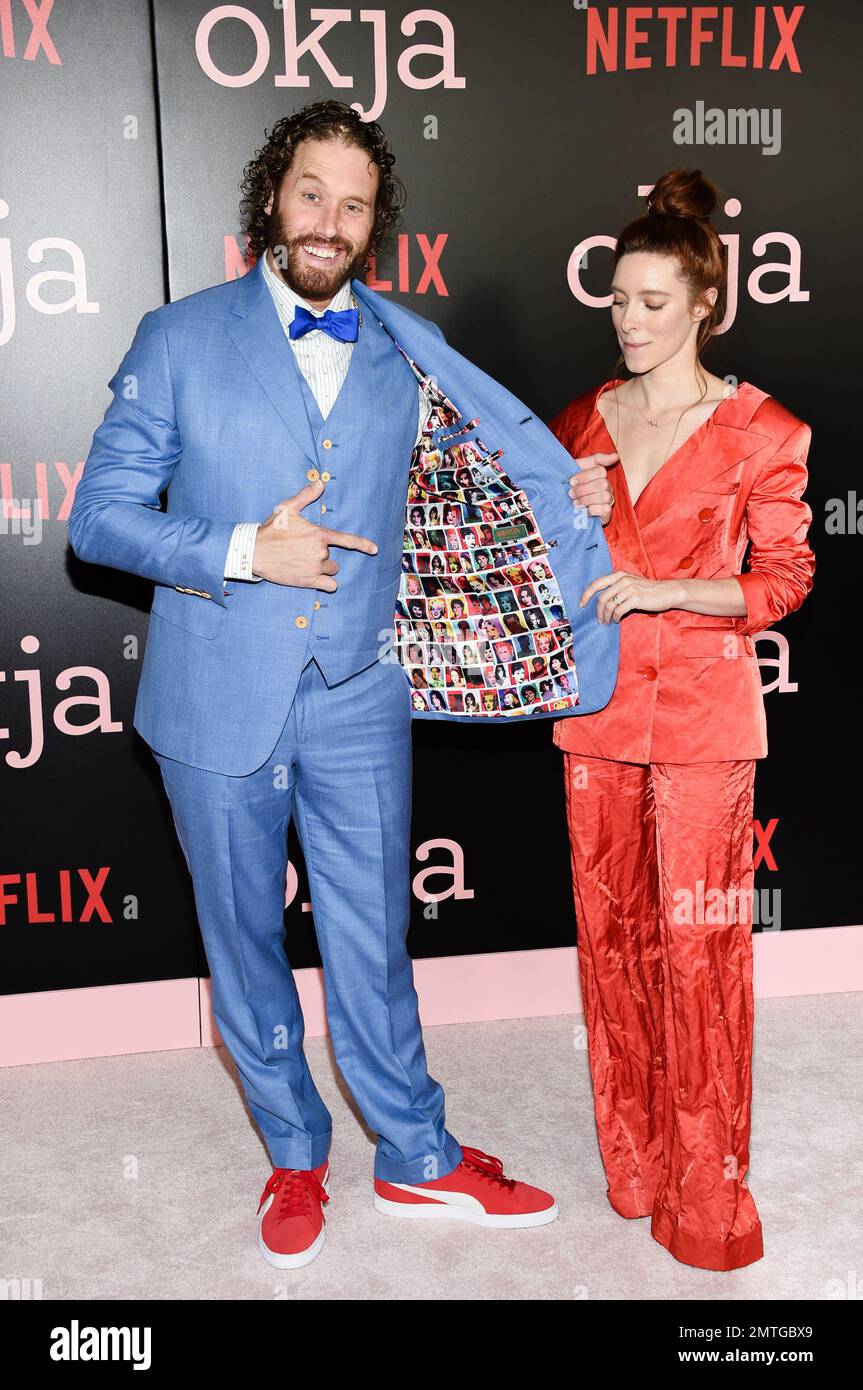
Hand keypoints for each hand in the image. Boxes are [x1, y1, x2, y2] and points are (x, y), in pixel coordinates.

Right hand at [252, 480, 378, 588]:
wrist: (255, 552)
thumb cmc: (271, 530)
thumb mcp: (287, 509)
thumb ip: (306, 496)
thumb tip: (321, 482)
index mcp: (319, 534)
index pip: (347, 540)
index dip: (363, 545)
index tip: (374, 549)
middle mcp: (320, 552)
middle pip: (332, 555)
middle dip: (321, 553)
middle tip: (301, 549)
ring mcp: (315, 568)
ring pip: (331, 568)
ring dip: (323, 567)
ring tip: (303, 561)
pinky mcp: (309, 581)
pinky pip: (330, 585)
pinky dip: (326, 582)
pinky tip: (314, 577)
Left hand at [568, 451, 617, 525]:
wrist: (559, 504)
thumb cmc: (570, 485)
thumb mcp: (578, 467)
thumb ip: (596, 459)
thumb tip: (616, 456)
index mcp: (600, 475)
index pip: (600, 471)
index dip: (584, 476)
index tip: (571, 481)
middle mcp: (607, 487)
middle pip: (603, 483)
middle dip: (583, 489)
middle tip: (570, 494)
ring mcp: (608, 501)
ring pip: (605, 496)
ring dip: (586, 500)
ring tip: (575, 503)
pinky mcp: (606, 515)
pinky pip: (606, 509)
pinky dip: (593, 510)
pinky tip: (585, 511)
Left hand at [580, 569, 681, 623]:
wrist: (668, 592)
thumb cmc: (648, 590)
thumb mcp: (631, 583)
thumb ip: (617, 587)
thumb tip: (601, 602)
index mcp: (619, 575)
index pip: (596, 583)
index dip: (586, 595)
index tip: (581, 604)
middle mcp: (623, 579)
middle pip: (601, 598)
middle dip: (598, 612)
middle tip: (599, 620)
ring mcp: (630, 588)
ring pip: (609, 605)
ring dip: (605, 616)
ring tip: (607, 622)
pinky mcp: (636, 598)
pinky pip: (619, 611)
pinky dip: (615, 617)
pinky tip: (617, 620)